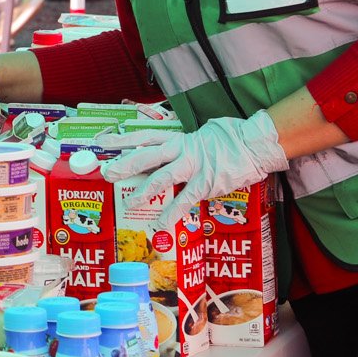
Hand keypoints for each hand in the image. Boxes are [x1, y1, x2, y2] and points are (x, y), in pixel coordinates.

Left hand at [99, 113, 286, 231]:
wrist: (253, 144)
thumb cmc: (230, 138)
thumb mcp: (202, 133)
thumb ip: (184, 142)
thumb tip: (171, 148)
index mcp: (179, 139)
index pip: (145, 138)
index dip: (123, 140)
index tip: (104, 142)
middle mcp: (182, 150)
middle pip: (147, 156)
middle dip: (125, 165)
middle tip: (107, 173)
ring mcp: (193, 167)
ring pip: (162, 178)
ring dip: (144, 192)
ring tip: (129, 203)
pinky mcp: (206, 183)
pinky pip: (185, 200)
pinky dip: (171, 212)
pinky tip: (160, 223)